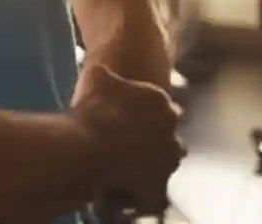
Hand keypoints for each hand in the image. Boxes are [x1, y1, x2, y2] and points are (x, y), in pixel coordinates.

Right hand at [70, 66, 184, 214]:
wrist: (90, 146)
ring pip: (164, 160)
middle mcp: (171, 125)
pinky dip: (142, 190)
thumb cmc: (92, 109)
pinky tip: (124, 185)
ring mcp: (169, 155)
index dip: (142, 113)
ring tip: (126, 165)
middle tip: (128, 142)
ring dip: (150, 162)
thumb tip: (101, 70)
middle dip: (152, 136)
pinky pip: (154, 190)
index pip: (158, 105)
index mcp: (158, 98)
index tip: (127, 119)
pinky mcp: (161, 183)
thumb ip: (104, 74)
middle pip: (166, 131)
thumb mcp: (96, 78)